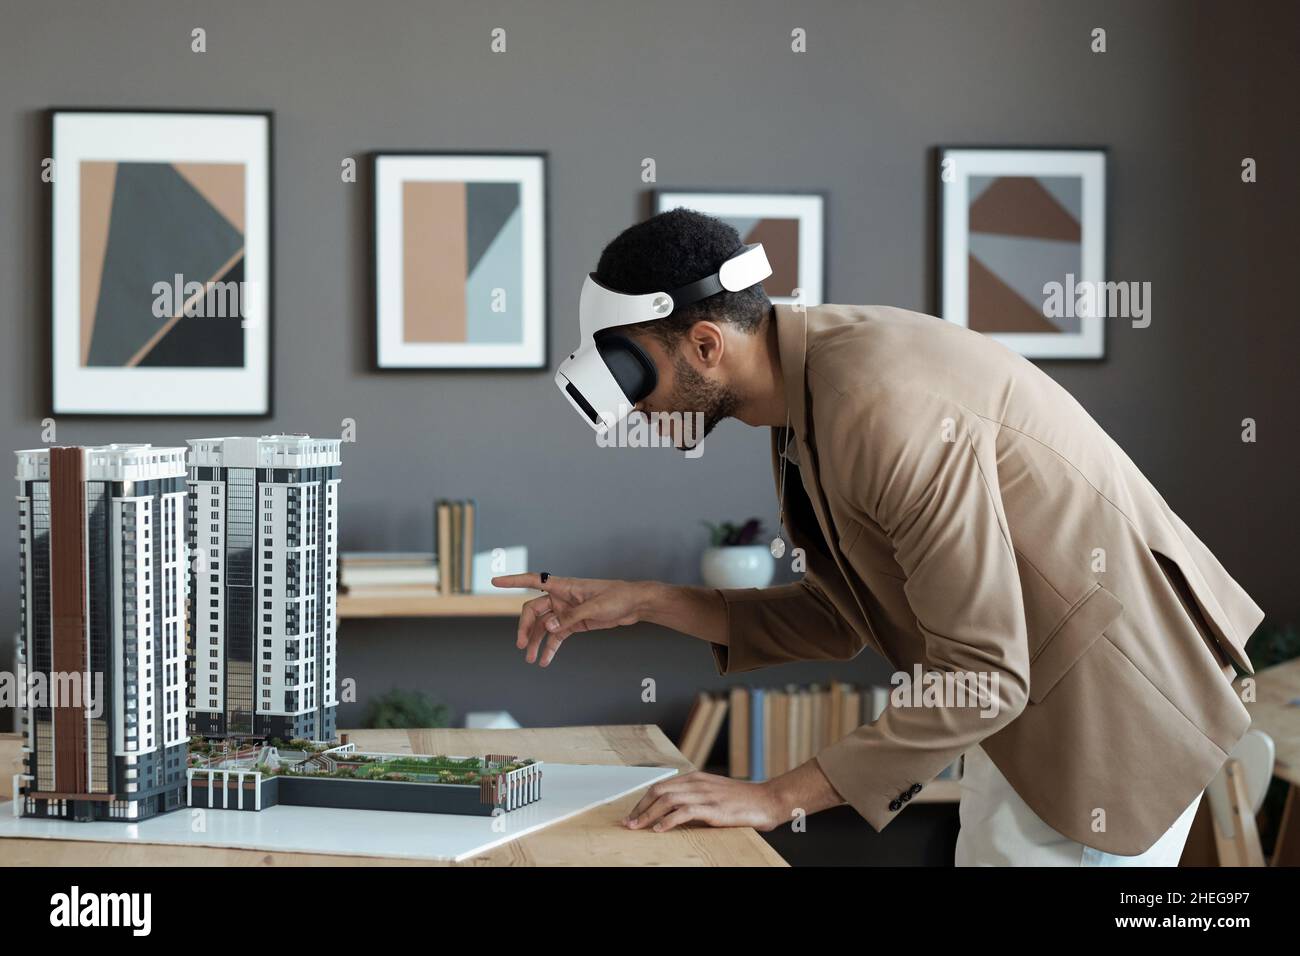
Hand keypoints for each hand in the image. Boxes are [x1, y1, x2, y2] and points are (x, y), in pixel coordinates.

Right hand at [492, 572, 646, 666]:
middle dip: (525, 627)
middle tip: (521, 645)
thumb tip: (548, 627)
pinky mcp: (573, 624)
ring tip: (530, 659)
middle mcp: (560, 598)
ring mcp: (565, 611)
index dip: (513, 580)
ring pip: (543, 627)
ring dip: (535, 641)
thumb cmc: (616, 598)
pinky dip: (549, 648)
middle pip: (533, 610)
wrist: (634, 605)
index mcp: (563, 586)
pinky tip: (544, 660)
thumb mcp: (594, 608)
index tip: (494, 581)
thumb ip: (570, 617)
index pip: (533, 580)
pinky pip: (556, 636)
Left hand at [623, 771, 783, 832]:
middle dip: (640, 807)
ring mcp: (705, 794)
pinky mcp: (712, 808)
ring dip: (648, 815)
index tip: (633, 814)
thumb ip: (696, 798)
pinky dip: (668, 821)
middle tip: (629, 823)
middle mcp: (697, 782)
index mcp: (696, 778)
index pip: (662, 786)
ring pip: (667, 800)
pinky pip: (684, 812)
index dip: (644, 800)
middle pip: (659, 791)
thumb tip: (674, 813)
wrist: (768, 800)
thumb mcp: (715, 794)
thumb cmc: (743, 800)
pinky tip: (659, 829)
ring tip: (637, 827)